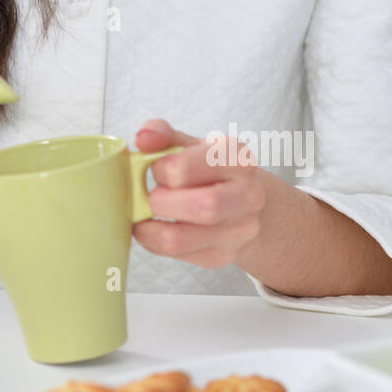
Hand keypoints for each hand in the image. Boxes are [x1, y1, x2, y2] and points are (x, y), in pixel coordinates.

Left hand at [131, 119, 266, 268]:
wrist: (244, 201)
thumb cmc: (210, 169)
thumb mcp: (192, 145)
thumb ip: (165, 136)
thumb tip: (143, 137)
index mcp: (237, 158)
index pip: (187, 167)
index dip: (160, 169)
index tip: (155, 168)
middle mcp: (248, 195)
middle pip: (203, 207)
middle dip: (161, 202)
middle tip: (150, 197)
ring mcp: (240, 230)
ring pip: (182, 239)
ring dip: (152, 227)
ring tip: (145, 215)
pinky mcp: (225, 255)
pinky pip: (179, 256)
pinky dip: (156, 243)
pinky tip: (156, 229)